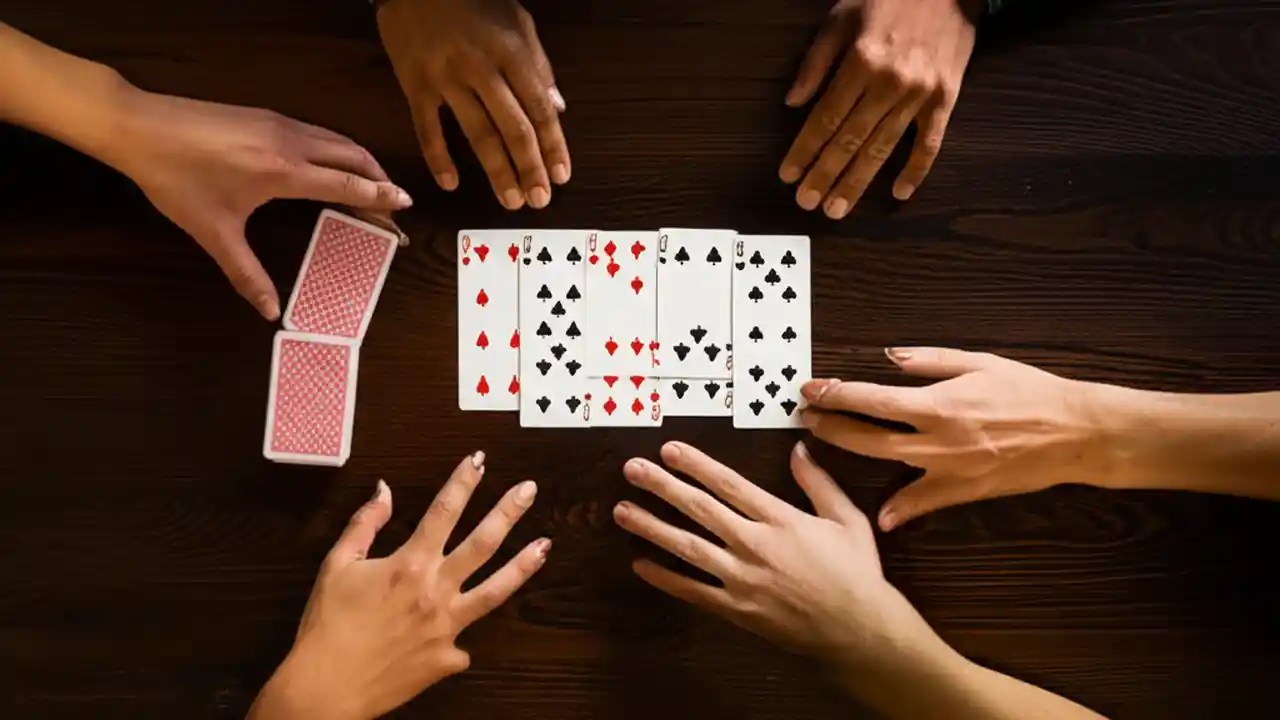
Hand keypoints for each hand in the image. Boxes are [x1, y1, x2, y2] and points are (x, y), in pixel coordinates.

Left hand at [110, 90, 411, 319]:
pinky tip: (333, 165)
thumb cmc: (176, 179)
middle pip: (353, 155)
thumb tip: (269, 312)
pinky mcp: (266, 116)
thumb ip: (246, 273)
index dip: (379, 196)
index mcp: (282, 171)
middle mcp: (289, 142)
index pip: (346, 182)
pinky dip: (339, 150)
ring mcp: (278, 124)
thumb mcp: (212, 232)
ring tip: (374, 184)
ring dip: (362, 161)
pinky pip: (318, 133)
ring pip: (337, 139)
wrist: (139, 127)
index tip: (405, 205)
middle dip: (379, 177)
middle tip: (395, 203)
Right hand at [249, 454, 549, 719]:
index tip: (480, 461)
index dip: (463, 482)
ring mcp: (447, 626)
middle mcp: (436, 591)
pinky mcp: (448, 658)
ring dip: (523, 566)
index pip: (444, 511)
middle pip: (483, 543)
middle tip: (530, 489)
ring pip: (495, 591)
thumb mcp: (336, 566)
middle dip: (508, 512)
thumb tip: (383, 490)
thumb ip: (364, 525)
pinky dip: (458, 636)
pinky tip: (454, 637)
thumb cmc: (327, 626)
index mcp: (409, 564)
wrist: (326, 689)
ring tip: (546, 546)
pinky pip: (461, 642)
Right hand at [377, 0, 569, 209]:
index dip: (553, 145)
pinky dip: (438, 158)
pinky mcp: (415, 85)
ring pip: (477, 134)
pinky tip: (451, 184)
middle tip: (539, 200)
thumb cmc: (474, 1)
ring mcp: (446, 79)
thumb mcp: (518, 22)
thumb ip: (538, 66)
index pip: (539, 109)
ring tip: (512, 201)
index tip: (561, 176)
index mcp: (512, 53)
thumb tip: (557, 108)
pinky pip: (427, 129)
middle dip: (529, 168)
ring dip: (497, 172)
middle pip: (512, 128)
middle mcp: (482, 69)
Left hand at [613, 441, 945, 672]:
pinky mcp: (737, 609)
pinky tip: (641, 564)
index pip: (729, 484)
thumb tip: (798, 448)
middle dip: (662, 486)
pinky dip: (665, 578)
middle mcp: (756, 545)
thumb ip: (818, 483)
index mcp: (781, 519)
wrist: (860, 630)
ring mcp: (742, 579)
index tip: (670, 449)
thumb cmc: (856, 572)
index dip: (696, 465)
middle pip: (700, 509)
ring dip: (652, 527)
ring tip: (623, 510)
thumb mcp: (847, 519)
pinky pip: (693, 591)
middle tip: (633, 469)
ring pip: (687, 547)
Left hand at [780, 0, 978, 217]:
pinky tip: (898, 193)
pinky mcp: (946, 99)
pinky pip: (930, 143)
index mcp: (860, 62)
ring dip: (857, 182)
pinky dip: (915, 171)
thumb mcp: (842, 17)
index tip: (788, 175)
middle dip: (824, 174)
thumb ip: (816, 61)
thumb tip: (793, 103)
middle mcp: (889, 83)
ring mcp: (920, 94)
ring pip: (883, 148)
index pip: (825, 118)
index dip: (804, 149)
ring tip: (837, 208)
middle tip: (806, 202)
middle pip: (850, 140)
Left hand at [801, 347, 1109, 530]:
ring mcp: (949, 468)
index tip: (811, 390)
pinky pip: (925, 502)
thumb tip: (888, 356)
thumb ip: (928, 360)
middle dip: (830, 425)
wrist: (1075, 431)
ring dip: (850, 453)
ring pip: (886, 465)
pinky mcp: (965, 490)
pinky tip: (881, 517)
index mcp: (939, 403)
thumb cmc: (1029, 390)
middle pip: (866, 436)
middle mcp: (937, 439)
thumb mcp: (978, 362)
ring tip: (824, 443)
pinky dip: (902, 510)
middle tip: (806, 416)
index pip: (871, 399)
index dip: (836, 394)